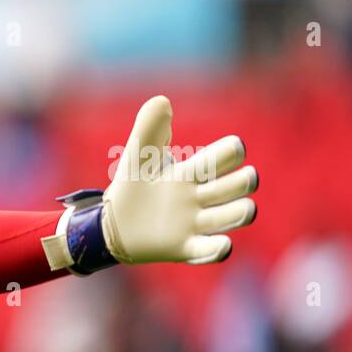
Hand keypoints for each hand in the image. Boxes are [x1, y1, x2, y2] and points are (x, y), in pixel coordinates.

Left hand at [103, 95, 257, 264]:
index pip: (228, 155)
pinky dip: (220, 248)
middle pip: (241, 185)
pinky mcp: (185, 248)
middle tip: (215, 186)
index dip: (231, 152)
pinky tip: (220, 244)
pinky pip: (213, 250)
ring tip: (230, 210)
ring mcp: (196, 223)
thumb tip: (163, 101)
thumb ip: (148, 128)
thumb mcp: (136, 157)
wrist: (108, 225)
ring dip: (239, 212)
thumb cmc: (129, 188)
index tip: (218, 154)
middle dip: (242, 182)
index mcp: (192, 172)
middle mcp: (200, 197)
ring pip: (237, 215)